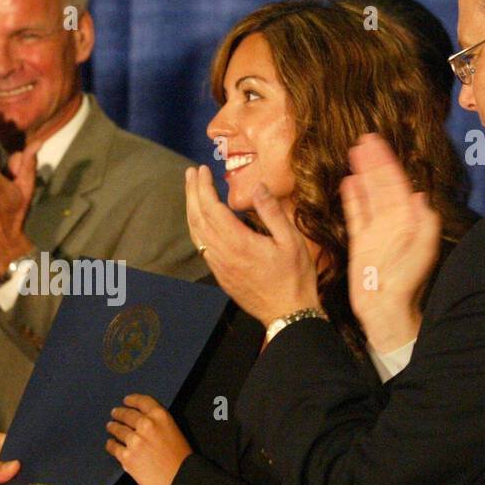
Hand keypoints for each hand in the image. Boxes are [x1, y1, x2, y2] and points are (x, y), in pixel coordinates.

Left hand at [104, 394, 192, 484]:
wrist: (180, 479)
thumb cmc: (181, 458)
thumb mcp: (174, 431)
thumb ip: (159, 424)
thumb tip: (143, 423)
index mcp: (160, 416)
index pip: (142, 401)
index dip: (132, 400)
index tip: (126, 400)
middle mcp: (145, 425)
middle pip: (127, 414)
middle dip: (119, 413)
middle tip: (115, 413)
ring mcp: (134, 441)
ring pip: (118, 430)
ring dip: (113, 427)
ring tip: (110, 426)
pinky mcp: (127, 456)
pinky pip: (114, 447)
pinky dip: (111, 445)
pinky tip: (110, 444)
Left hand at [185, 165, 319, 325]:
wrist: (287, 314)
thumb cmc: (294, 277)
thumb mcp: (291, 241)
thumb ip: (272, 212)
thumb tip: (258, 187)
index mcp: (238, 242)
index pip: (211, 208)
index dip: (204, 187)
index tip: (202, 170)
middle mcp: (222, 254)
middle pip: (197, 218)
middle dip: (192, 193)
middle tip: (190, 173)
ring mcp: (218, 266)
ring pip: (196, 233)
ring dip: (191, 209)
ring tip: (191, 191)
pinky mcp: (220, 275)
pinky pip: (201, 246)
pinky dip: (196, 227)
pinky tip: (200, 219)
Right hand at [342, 134, 440, 352]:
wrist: (387, 308)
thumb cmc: (408, 282)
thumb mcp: (423, 250)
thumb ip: (424, 222)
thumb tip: (418, 194)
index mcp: (408, 219)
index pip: (396, 183)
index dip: (387, 162)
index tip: (378, 142)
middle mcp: (392, 220)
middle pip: (381, 184)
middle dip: (374, 162)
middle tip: (364, 139)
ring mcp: (376, 230)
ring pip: (368, 194)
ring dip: (362, 174)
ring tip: (354, 153)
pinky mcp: (361, 241)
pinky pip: (356, 214)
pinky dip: (353, 198)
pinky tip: (348, 182)